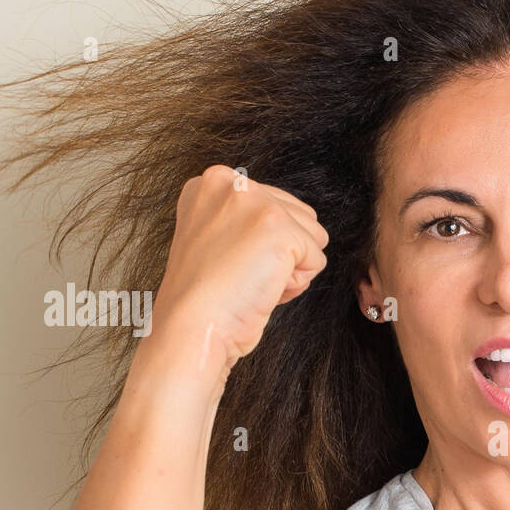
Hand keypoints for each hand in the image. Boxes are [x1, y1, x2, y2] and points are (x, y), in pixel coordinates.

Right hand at [150, 164, 328, 372]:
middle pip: (300, 218)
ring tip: (252, 282)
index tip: (230, 264)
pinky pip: (317, 260)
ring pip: (314, 237)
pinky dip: (296, 284)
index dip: (264, 246)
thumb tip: (295, 226)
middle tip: (243, 276)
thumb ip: (246, 221)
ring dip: (292, 269)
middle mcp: (232, 182)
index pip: (276, 205)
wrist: (192, 327)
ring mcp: (257, 202)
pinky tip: (263, 290)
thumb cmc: (205, 298)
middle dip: (283, 254)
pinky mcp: (280, 227)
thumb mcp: (217, 239)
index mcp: (213, 183)